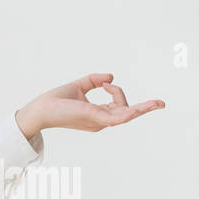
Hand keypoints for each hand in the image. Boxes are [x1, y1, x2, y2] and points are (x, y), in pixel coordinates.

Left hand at [14, 73, 162, 138]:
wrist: (41, 109)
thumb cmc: (57, 100)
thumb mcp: (79, 86)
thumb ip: (94, 80)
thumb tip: (111, 76)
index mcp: (98, 115)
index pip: (119, 105)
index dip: (116, 91)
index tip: (105, 82)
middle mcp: (101, 121)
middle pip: (126, 109)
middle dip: (137, 103)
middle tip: (148, 99)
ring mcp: (100, 121)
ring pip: (127, 113)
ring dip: (142, 108)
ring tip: (158, 104)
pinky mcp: (96, 118)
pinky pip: (119, 117)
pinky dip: (133, 112)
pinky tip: (144, 108)